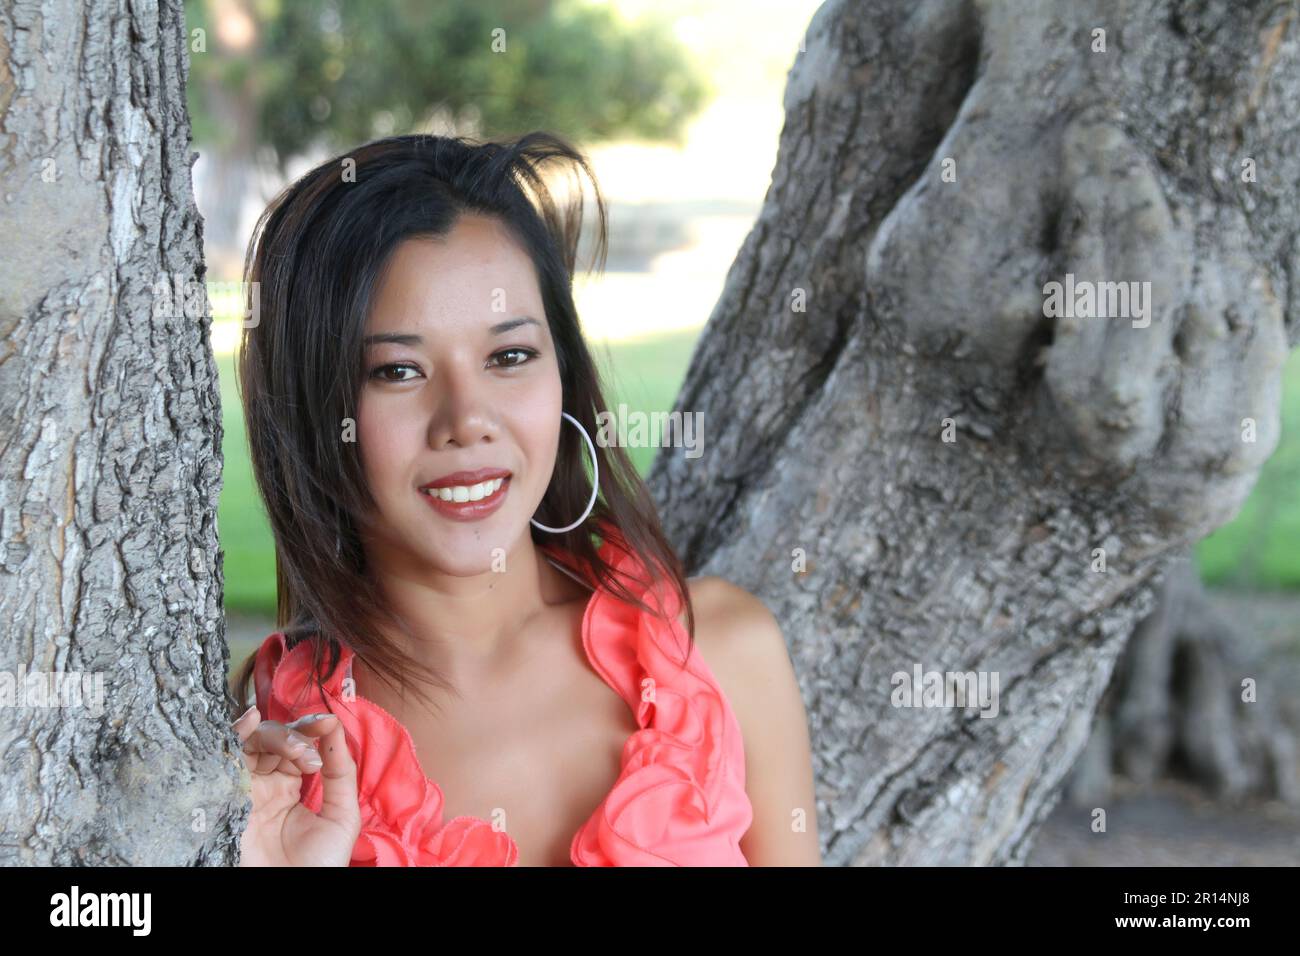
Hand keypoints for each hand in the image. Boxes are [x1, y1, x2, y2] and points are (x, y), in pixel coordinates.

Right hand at [234, 706, 360, 865]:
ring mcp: (246, 788)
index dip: (311, 728)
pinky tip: (251, 721)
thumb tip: (335, 728)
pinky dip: (237, 733)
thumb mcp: (342, 815)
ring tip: (299, 751)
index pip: (297, 744)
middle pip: (273, 739)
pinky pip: (227, 757)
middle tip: (311, 755)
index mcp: (292, 786)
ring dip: (277, 736)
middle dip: (295, 735)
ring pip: (253, 742)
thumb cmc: (318, 864)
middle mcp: (266, 783)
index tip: (327, 722)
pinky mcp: (227, 795)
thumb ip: (342, 773)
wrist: (294, 892)